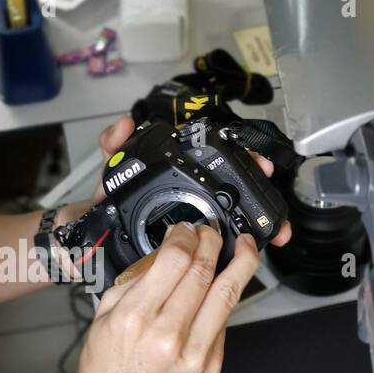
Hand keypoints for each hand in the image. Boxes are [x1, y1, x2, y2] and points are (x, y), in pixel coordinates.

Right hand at [71, 223, 258, 372]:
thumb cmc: (107, 364)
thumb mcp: (105, 313)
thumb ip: (137, 279)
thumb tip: (168, 250)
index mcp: (136, 318)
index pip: (175, 261)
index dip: (186, 236)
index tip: (186, 230)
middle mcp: (167, 336)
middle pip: (204, 272)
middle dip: (212, 242)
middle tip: (211, 232)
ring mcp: (194, 354)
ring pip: (228, 295)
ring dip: (241, 263)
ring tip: (244, 246)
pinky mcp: (210, 365)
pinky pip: (224, 321)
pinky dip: (224, 298)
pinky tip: (219, 288)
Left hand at [92, 114, 292, 247]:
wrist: (95, 246)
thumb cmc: (107, 209)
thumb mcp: (109, 175)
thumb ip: (114, 147)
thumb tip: (126, 124)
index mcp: (179, 177)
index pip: (217, 162)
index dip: (240, 159)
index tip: (256, 162)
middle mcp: (193, 197)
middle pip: (236, 188)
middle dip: (259, 186)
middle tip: (268, 181)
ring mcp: (198, 222)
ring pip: (239, 218)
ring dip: (263, 219)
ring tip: (278, 227)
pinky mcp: (197, 248)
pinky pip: (226, 247)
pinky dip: (248, 248)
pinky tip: (264, 247)